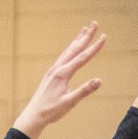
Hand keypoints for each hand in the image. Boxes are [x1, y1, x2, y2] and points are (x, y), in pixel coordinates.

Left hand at [12, 24, 106, 138]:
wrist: (34, 115)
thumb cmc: (51, 111)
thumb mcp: (69, 102)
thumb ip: (84, 90)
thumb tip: (99, 81)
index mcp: (63, 74)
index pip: (83, 57)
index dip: (95, 47)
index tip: (104, 37)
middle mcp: (58, 68)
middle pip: (75, 48)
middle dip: (86, 36)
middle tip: (95, 23)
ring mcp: (53, 70)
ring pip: (68, 51)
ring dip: (78, 40)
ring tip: (84, 30)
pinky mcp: (51, 74)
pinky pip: (63, 57)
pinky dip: (70, 49)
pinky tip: (72, 49)